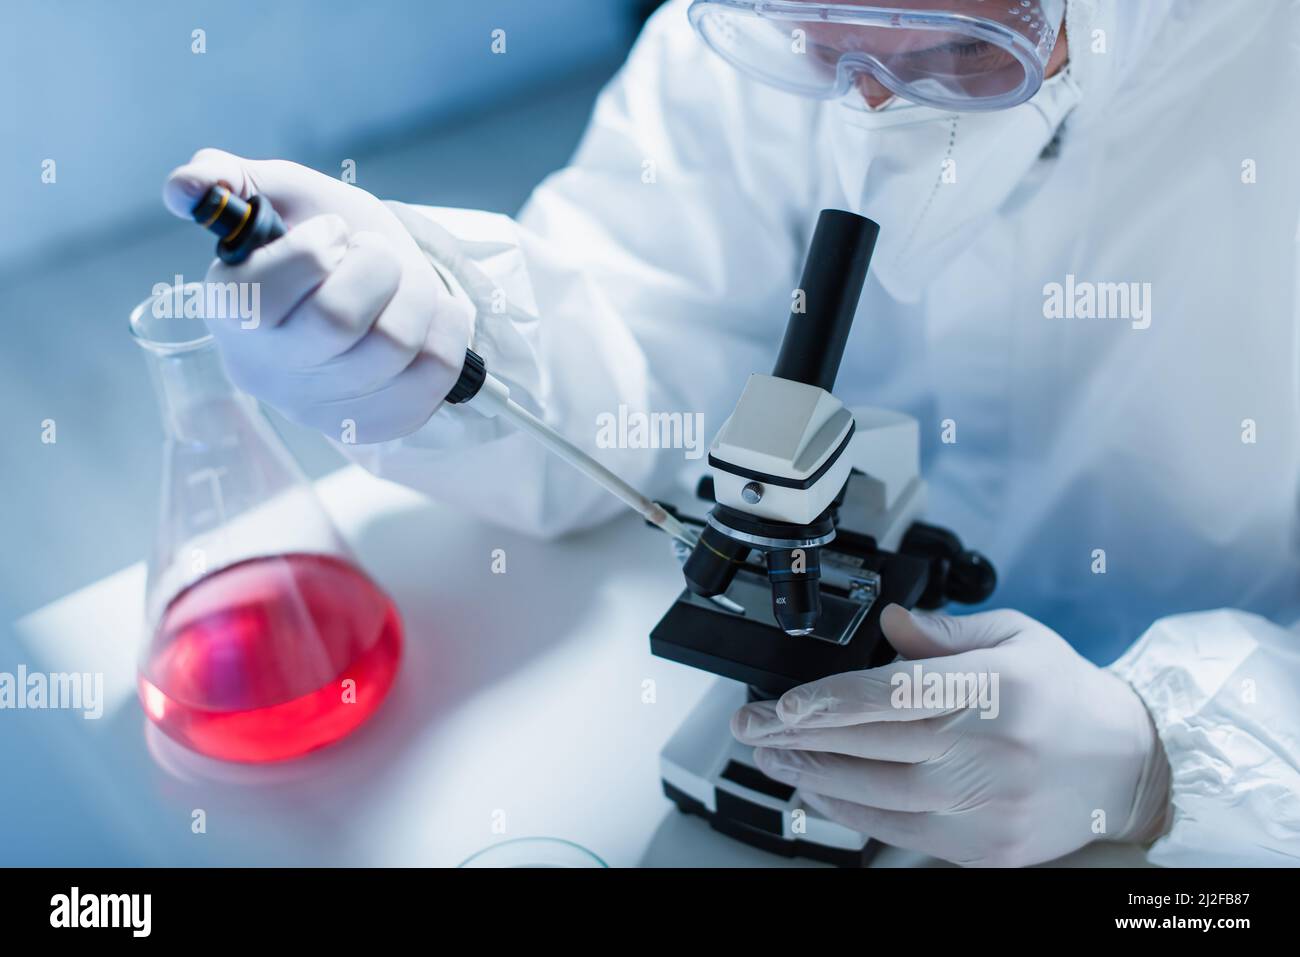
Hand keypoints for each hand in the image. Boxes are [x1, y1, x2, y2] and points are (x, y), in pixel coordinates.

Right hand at [163, 148, 472, 440]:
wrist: (382, 285)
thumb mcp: (281, 194)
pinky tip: (428, 313)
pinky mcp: (377, 423)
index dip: (313, 251)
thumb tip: (181, 189)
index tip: (333, 233)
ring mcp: (321, 407)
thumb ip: (227, 178)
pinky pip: (436, 370)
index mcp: (229, 311)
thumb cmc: (327, 240)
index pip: (261, 297)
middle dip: (375, 266)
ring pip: (395, 344)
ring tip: (404, 280)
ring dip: (417, 290)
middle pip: (337, 321)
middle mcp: (266, 370)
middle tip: (375, 253)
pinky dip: (446, 325)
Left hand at [731, 605, 1170, 865]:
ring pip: (874, 793)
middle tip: (750, 727)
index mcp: (993, 689)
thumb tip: (890, 622)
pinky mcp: (982, 848)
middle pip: (870, 744)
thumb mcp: (1015, 636)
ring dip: (812, 776)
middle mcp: (986, 750)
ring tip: (772, 758)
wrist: (1126, 766)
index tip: (781, 704)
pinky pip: (898, 832)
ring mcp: (983, 806)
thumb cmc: (1064, 695)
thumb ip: (946, 632)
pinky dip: (850, 812)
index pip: (893, 695)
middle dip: (798, 736)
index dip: (829, 701)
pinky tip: (819, 793)